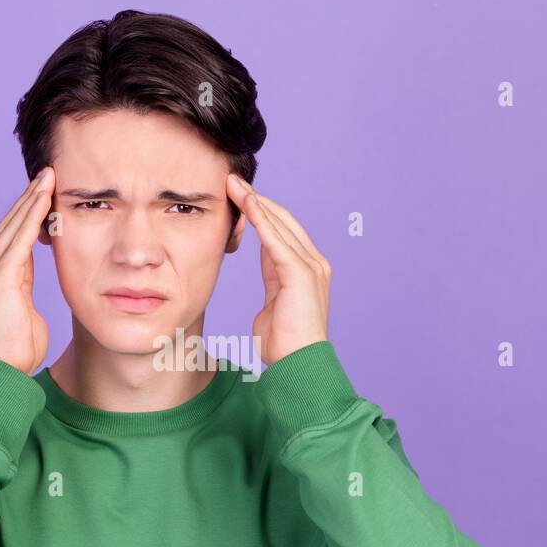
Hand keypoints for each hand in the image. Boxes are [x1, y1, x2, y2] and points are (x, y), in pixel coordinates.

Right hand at [0, 166, 54, 373]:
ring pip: (12, 227)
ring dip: (31, 200)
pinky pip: (18, 240)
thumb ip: (22, 290)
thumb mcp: (22, 313)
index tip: (41, 195)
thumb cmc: (14, 353)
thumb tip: (28, 278)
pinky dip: (31, 217)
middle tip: (46, 175)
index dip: (24, 216)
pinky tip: (43, 200)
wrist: (0, 374)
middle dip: (27, 199)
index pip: (9, 239)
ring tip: (48, 178)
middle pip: (8, 226)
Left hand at [226, 173, 330, 364]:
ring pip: (279, 224)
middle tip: (232, 181)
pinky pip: (277, 240)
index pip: (282, 231)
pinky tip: (246, 204)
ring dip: (254, 202)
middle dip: (255, 199)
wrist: (298, 365)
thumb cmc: (285, 344)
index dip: (259, 211)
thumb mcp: (274, 304)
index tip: (237, 196)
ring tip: (234, 185)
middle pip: (282, 221)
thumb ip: (273, 281)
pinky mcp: (301, 273)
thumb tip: (265, 268)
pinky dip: (260, 220)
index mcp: (306, 270)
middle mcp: (314, 263)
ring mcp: (311, 266)